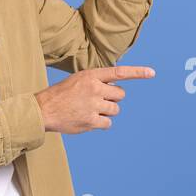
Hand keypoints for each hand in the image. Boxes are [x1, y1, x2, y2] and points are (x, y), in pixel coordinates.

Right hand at [34, 65, 155, 133]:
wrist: (43, 110)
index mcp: (91, 75)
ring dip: (107, 112)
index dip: (137, 72)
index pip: (119, 72)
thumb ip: (98, 82)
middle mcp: (94, 88)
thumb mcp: (79, 80)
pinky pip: (108, 123)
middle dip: (113, 99)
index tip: (152, 73)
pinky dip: (101, 123)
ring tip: (90, 110)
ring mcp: (93, 105)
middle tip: (97, 101)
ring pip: (115, 110)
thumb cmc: (62, 95)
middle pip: (120, 95)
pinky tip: (88, 120)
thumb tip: (117, 90)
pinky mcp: (91, 120)